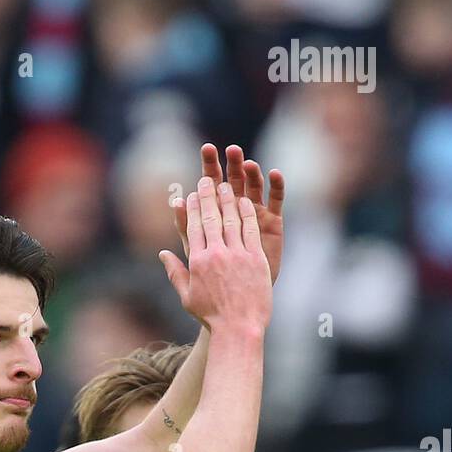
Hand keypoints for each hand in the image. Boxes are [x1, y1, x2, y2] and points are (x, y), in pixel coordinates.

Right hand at [160, 176, 272, 332]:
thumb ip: (175, 273)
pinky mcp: (255, 259)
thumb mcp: (187, 297)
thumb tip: (163, 254)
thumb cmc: (211, 316)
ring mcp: (237, 255)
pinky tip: (245, 202)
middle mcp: (216, 254)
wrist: (238, 328)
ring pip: (231, 220)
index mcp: (198, 263)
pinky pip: (250, 231)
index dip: (192, 209)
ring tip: (226, 185)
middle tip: (207, 179)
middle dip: (208, 197)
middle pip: (211, 219)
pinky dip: (247, 214)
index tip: (191, 194)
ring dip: (228, 200)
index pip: (194, 228)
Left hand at [174, 144, 284, 283]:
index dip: (209, 167)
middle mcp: (235, 210)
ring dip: (252, 173)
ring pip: (254, 187)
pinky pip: (276, 200)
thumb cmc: (212, 281)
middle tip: (230, 148)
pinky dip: (277, 186)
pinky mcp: (273, 222)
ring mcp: (255, 214)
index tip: (206, 149)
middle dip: (230, 164)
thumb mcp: (195, 255)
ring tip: (247, 161)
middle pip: (233, 181)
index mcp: (214, 216)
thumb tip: (175, 202)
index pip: (211, 186)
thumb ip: (185, 229)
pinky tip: (274, 173)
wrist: (239, 303)